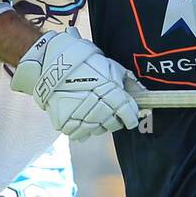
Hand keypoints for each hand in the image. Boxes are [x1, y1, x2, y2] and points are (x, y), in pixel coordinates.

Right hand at [11, 29, 139, 140]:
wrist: (52, 64)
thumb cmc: (84, 63)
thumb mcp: (111, 66)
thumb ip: (128, 82)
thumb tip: (143, 94)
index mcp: (112, 94)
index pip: (128, 115)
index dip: (131, 116)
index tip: (130, 115)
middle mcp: (98, 109)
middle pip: (114, 124)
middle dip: (115, 118)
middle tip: (108, 108)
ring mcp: (81, 118)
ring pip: (98, 130)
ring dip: (98, 122)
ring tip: (92, 108)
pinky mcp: (66, 124)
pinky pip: (80, 133)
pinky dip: (82, 127)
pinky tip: (80, 115)